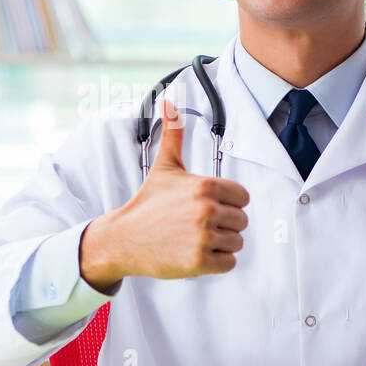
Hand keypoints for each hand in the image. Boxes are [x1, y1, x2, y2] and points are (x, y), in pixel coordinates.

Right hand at [80, 98, 249, 288]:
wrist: (123, 238)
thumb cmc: (148, 203)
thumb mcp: (165, 167)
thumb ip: (174, 135)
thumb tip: (169, 102)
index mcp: (205, 186)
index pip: (242, 197)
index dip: (227, 203)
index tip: (207, 206)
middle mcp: (206, 209)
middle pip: (241, 221)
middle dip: (224, 225)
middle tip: (197, 225)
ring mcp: (203, 236)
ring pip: (237, 243)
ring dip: (221, 244)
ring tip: (195, 239)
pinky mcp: (199, 261)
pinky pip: (229, 263)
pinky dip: (217, 262)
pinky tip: (196, 253)